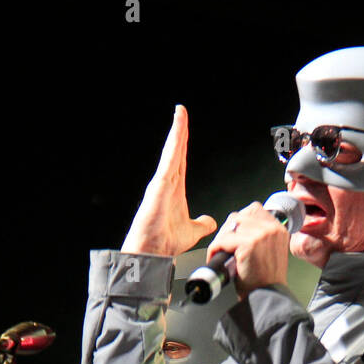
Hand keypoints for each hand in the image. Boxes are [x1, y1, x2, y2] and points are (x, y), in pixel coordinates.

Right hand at [120, 105, 218, 256]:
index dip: (183, 144)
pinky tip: (178, 130)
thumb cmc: (165, 242)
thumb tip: (210, 221)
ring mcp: (161, 182)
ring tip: (180, 113)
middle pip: (176, 151)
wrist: (153, 252)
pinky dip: (174, 144)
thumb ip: (201, 224)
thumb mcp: (192, 230)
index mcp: (173, 190)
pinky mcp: (160, 184)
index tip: (184, 128)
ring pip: (171, 151)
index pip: (180, 161)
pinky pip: (169, 159)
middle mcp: (166, 183)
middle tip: (181, 111)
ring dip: (177, 131)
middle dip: (179, 131)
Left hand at [207, 202, 289, 297]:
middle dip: (228, 231)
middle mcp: (272, 229)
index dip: (240, 222)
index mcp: (279, 229)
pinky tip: (217, 260)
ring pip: (230, 226)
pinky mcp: (249, 243)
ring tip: (221, 254)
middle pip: (239, 215)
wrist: (268, 297)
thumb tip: (239, 227)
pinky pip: (223, 240)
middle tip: (224, 248)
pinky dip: (215, 250)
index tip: (233, 236)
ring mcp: (261, 234)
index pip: (254, 209)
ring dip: (221, 240)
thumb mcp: (271, 252)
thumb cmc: (266, 281)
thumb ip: (261, 236)